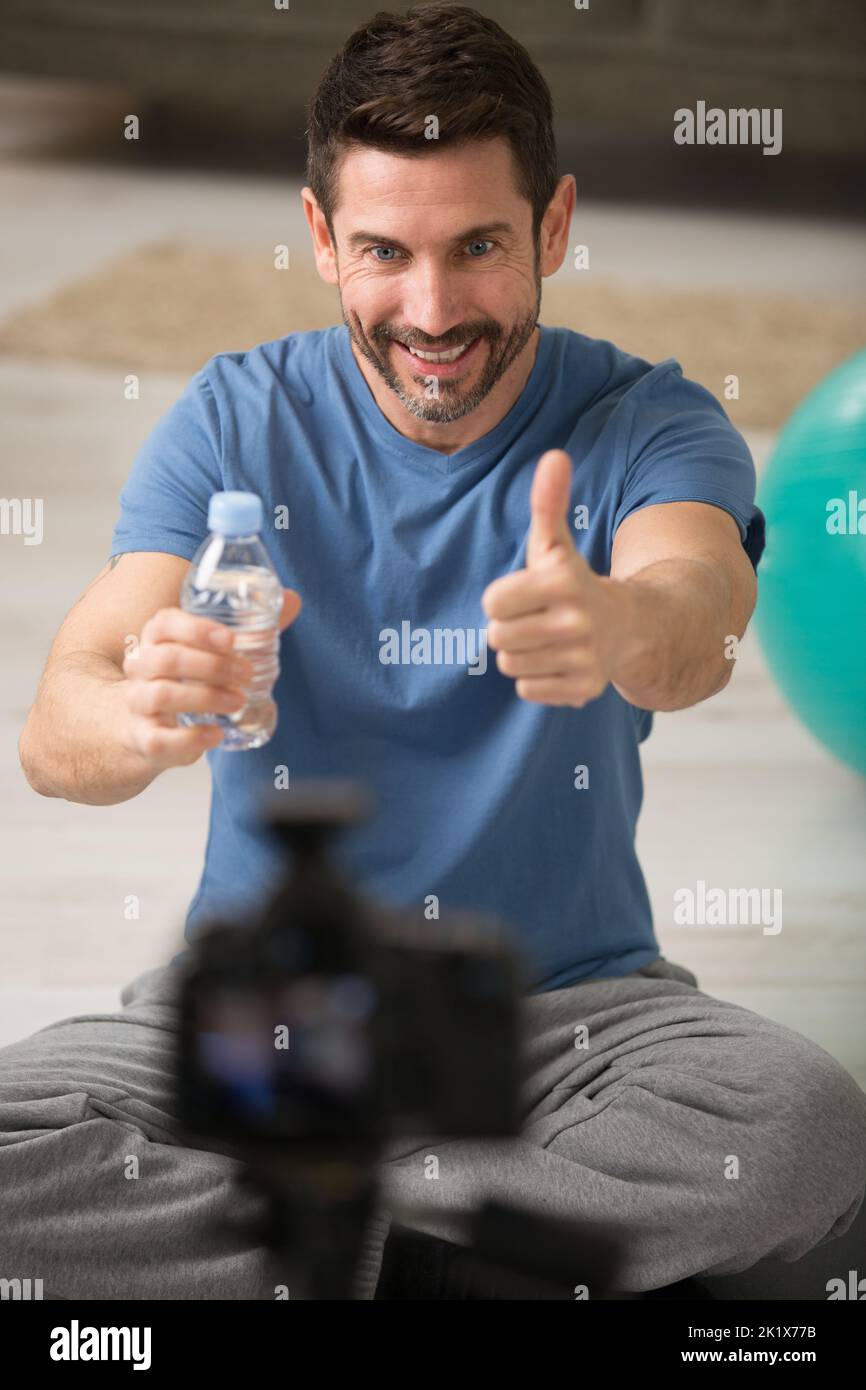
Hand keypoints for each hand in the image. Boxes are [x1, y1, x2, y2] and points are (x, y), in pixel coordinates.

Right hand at [119, 588, 301, 767]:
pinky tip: (216, 734)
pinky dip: (190, 738)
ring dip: (205, 697)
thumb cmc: (187, 677)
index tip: (230, 639)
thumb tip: (293, 599)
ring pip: (162, 695)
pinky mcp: (142, 737)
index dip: (196, 629)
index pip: (165, 623)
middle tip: (247, 674)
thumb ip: (252, 627)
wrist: (148, 723)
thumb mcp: (211, 651)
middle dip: (212, 666)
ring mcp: (137, 703)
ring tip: (238, 701)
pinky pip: (158, 739)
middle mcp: (140, 667)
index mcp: (156, 638)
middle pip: (167, 658)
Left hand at [482, 451, 616, 707]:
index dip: (502, 598)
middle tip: (535, 619)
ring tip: (547, 640)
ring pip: (510, 665)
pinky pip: (528, 689)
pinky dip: (538, 678)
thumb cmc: (575, 584)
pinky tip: (558, 661)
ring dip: (522, 653)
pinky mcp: (583, 689)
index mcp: (563, 582)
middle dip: (510, 627)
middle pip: (498, 637)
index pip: (492, 603)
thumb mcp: (556, 545)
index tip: (523, 594)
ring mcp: (582, 658)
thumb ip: (547, 503)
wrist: (630, 628)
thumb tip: (554, 455)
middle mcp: (576, 622)